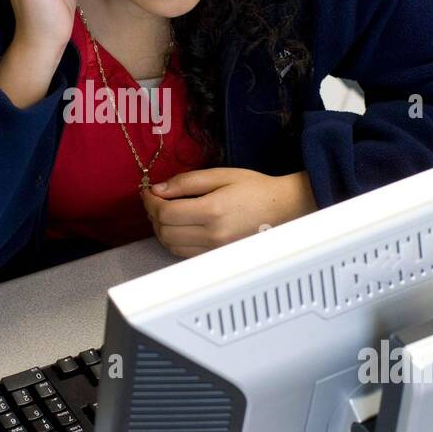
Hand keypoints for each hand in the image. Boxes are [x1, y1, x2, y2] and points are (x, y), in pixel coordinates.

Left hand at [141, 167, 316, 257]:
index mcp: (213, 211)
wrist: (283, 208)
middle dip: (153, 215)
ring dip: (161, 229)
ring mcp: (216, 249)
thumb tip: (159, 189)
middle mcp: (213, 235)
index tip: (148, 192)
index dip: (150, 201)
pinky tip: (179, 226)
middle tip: (154, 200)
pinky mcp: (218, 256)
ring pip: (171, 246)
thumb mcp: (221, 175)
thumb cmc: (255, 189)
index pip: (166, 213)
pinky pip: (185, 253)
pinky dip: (174, 240)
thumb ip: (187, 182)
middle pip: (164, 231)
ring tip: (165, 212)